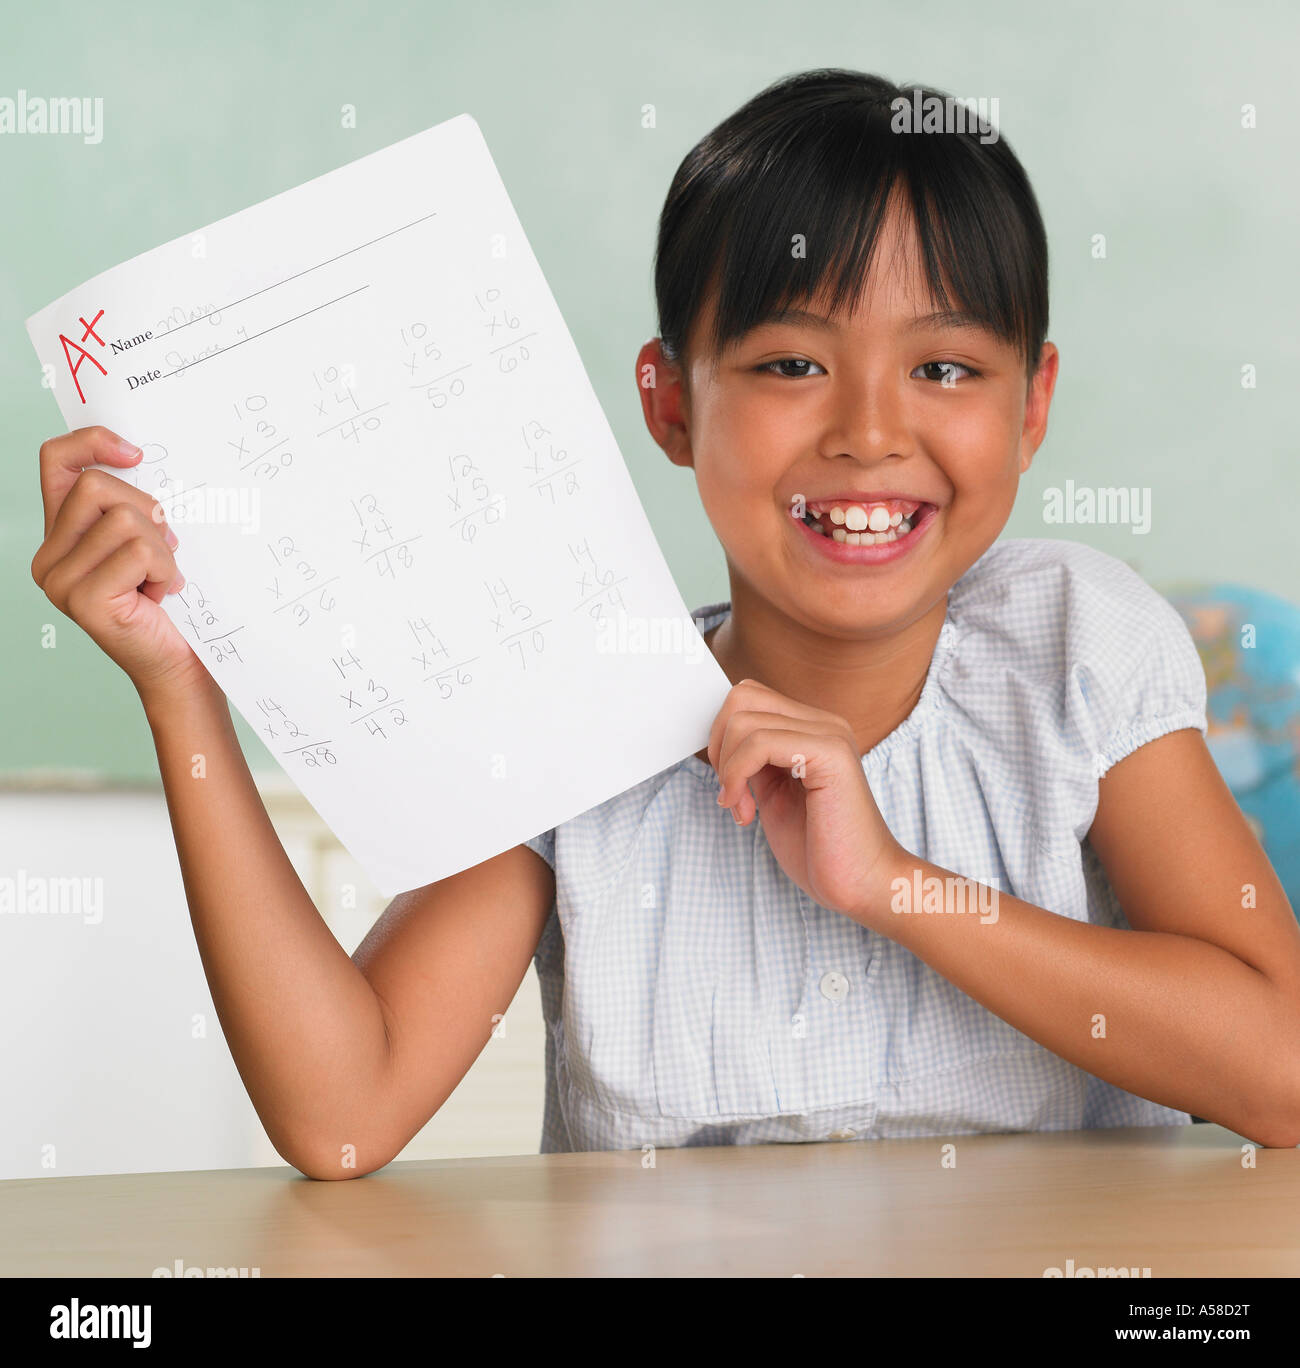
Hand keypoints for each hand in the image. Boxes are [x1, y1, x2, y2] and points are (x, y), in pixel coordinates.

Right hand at [30, 426, 208, 702]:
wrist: (176, 663)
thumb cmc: (166, 602)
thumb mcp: (146, 543)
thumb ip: (130, 508)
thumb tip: (140, 458)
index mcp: (60, 535)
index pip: (55, 462)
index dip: (91, 442)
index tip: (135, 453)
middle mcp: (48, 557)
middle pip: (97, 487)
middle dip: (147, 512)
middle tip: (165, 550)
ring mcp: (59, 580)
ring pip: (124, 519)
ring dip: (161, 549)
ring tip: (162, 580)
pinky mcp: (83, 599)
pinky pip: (138, 552)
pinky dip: (164, 571)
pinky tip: (161, 596)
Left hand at [706, 678, 904, 924]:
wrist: (863, 886)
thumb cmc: (822, 851)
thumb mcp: (774, 795)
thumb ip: (754, 762)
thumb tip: (721, 741)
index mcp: (813, 730)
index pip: (749, 698)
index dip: (722, 738)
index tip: (728, 786)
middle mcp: (825, 723)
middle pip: (742, 696)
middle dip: (719, 745)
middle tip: (730, 792)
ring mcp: (830, 734)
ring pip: (743, 719)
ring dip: (727, 769)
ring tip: (741, 807)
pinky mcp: (831, 753)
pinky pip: (759, 743)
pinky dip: (737, 775)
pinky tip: (747, 811)